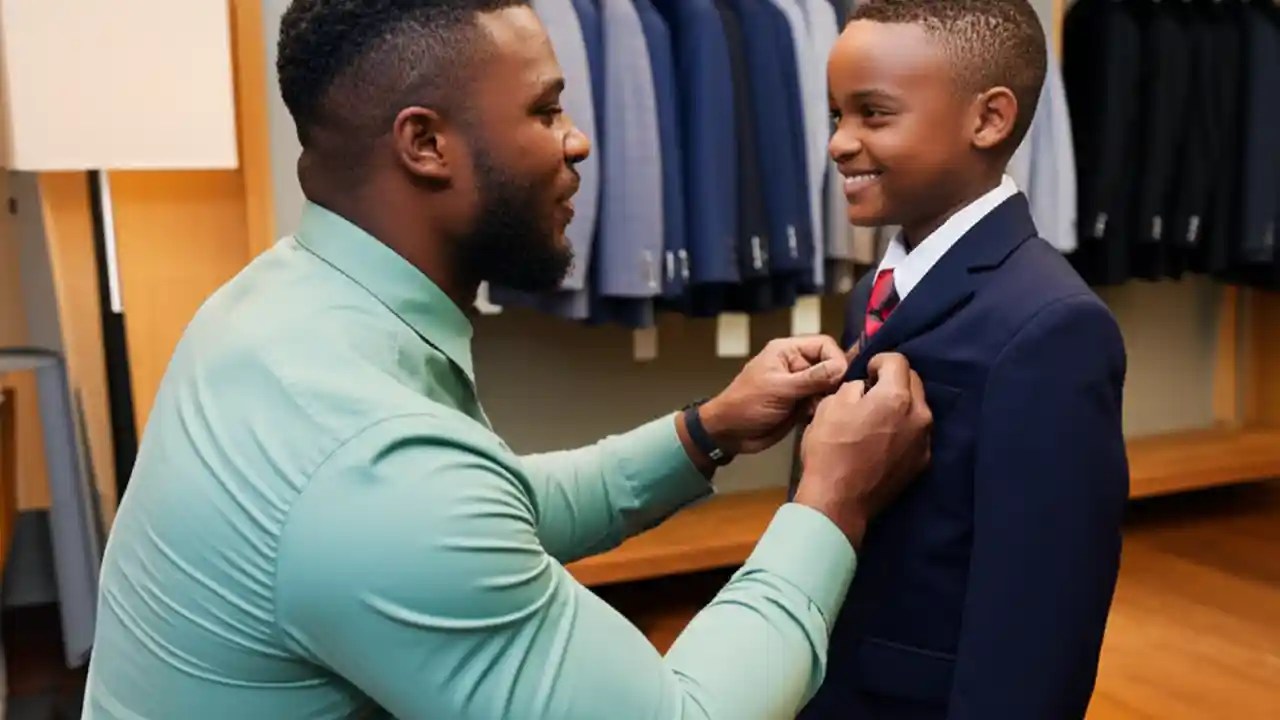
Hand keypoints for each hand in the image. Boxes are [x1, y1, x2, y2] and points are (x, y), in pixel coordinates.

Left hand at [699, 336, 849, 455]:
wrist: (730, 433)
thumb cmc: (747, 404)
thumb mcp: (779, 389)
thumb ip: (811, 378)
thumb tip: (842, 367)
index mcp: (788, 351)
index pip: (825, 345)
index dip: (836, 360)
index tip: (840, 379)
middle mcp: (797, 365)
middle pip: (830, 365)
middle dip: (835, 381)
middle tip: (830, 397)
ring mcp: (800, 385)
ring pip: (829, 386)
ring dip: (828, 397)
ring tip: (817, 409)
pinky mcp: (801, 404)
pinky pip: (822, 402)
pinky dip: (823, 409)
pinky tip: (814, 417)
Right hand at [793, 352, 932, 549]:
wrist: (839, 502)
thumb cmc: (830, 451)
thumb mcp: (830, 406)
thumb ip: (853, 388)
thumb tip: (863, 388)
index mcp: (897, 397)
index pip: (898, 361)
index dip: (879, 361)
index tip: (867, 371)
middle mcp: (919, 416)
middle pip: (914, 382)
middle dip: (894, 380)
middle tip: (872, 390)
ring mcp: (924, 441)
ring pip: (918, 409)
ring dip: (901, 405)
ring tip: (878, 416)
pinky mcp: (922, 462)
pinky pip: (916, 433)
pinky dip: (904, 429)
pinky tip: (883, 439)